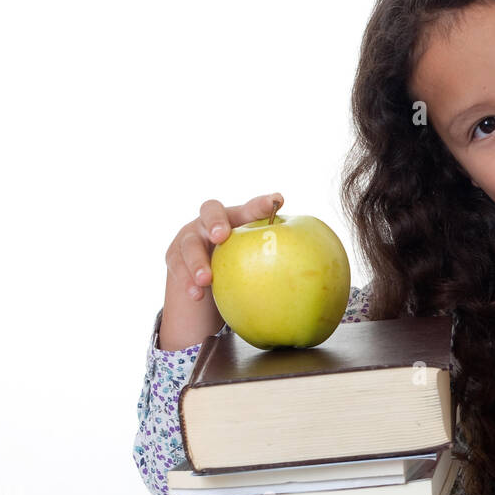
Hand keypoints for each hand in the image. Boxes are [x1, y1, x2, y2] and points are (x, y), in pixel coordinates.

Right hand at [165, 193, 284, 303]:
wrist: (204, 292)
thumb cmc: (239, 275)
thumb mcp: (256, 267)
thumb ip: (276, 266)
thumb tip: (321, 282)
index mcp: (235, 220)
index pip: (250, 208)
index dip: (261, 204)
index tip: (277, 200)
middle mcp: (210, 223)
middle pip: (210, 210)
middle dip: (216, 221)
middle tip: (223, 235)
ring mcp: (188, 237)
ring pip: (189, 243)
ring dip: (197, 261)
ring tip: (207, 279)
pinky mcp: (173, 257)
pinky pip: (177, 267)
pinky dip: (186, 281)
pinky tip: (197, 294)